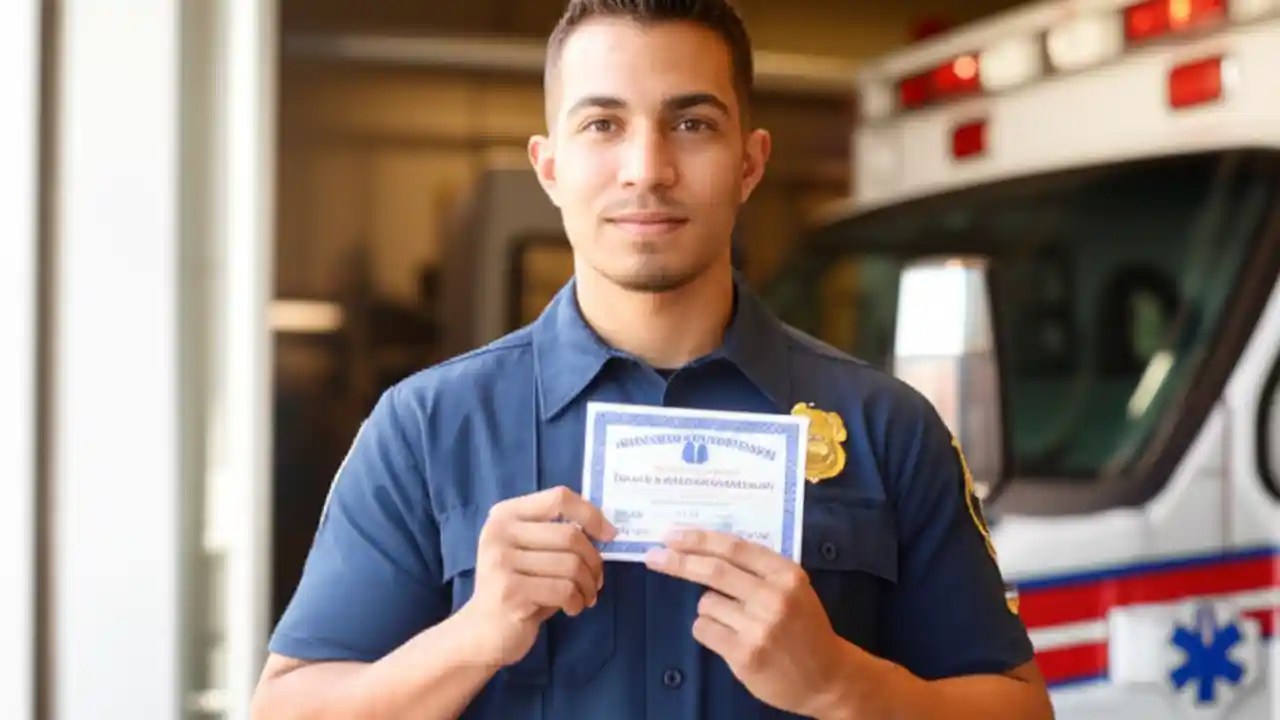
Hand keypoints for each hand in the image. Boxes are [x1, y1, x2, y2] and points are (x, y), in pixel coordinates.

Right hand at [460, 487, 616, 667]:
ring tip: (584, 596)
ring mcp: (502, 562)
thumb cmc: (517, 588)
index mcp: (505, 515)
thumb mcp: (530, 552)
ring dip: (588, 585)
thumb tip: (605, 530)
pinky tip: (571, 608)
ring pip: (571, 565)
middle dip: (594, 561)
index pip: (558, 498)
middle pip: (570, 535)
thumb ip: (556, 535)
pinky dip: (577, 601)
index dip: (591, 514)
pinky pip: (564, 590)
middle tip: (596, 580)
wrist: (481, 632)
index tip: (609, 535)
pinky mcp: (511, 591)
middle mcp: (500, 532)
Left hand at [645, 529, 848, 717]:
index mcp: (786, 574)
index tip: (672, 535)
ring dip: (710, 609)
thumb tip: (705, 547)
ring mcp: (758, 627)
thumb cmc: (804, 627)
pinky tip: (732, 639)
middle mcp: (773, 597)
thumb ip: (758, 569)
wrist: (828, 678)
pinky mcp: (745, 654)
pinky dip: (709, 630)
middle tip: (653, 556)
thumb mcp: (792, 588)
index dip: (699, 539)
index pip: (734, 547)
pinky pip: (704, 629)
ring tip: (737, 623)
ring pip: (706, 604)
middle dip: (678, 561)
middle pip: (713, 570)